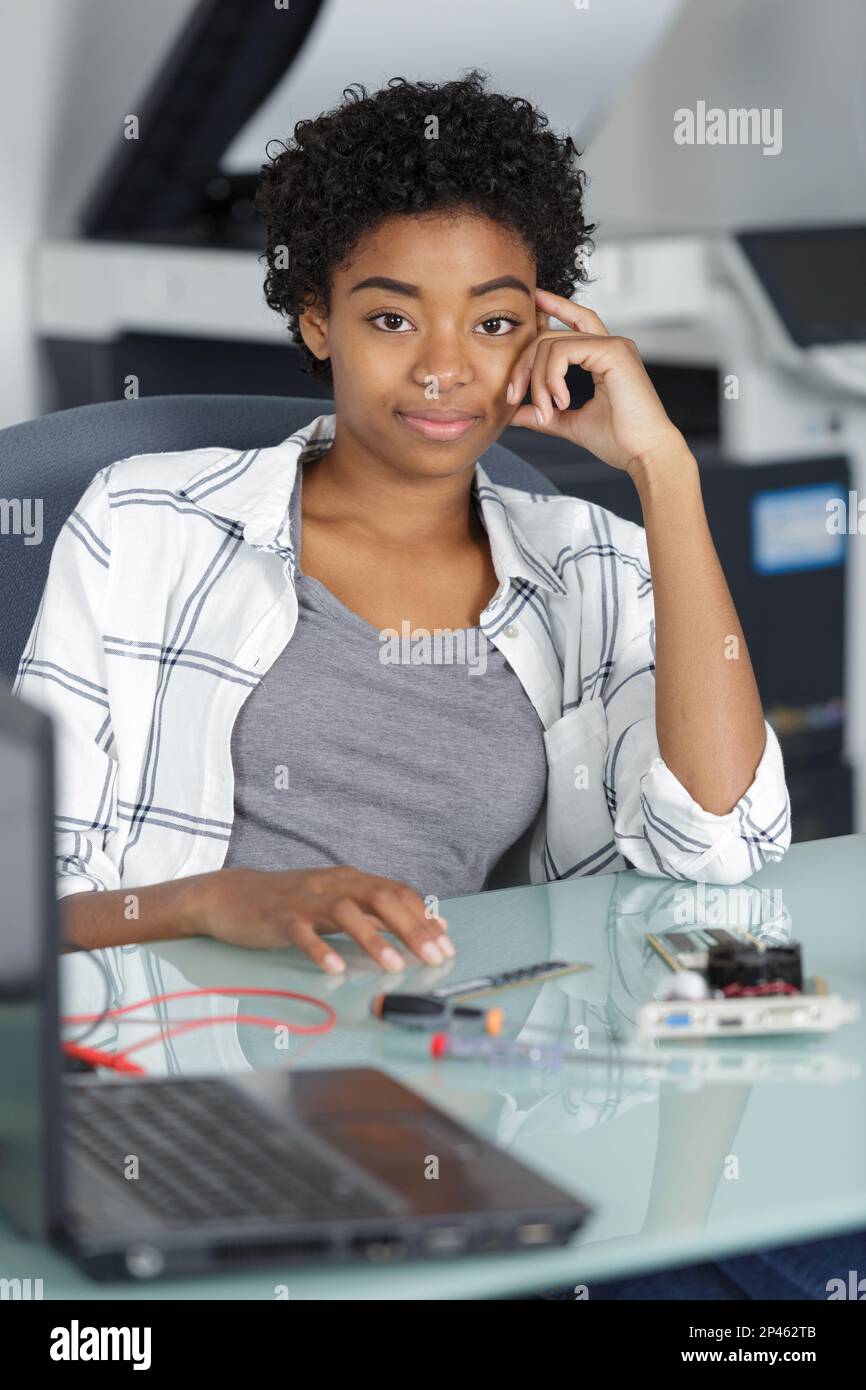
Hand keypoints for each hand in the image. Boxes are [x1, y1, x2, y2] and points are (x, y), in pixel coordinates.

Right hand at [184, 865, 452, 973]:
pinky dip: (319, 950)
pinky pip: (302, 932)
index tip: (447, 944)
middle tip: (435, 957)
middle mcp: (332, 883)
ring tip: (393, 967)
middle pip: (380, 897)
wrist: (230, 896)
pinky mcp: (278, 917)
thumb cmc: (291, 904)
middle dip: (412, 928)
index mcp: (350, 880)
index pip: (398, 892)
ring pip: (346, 912)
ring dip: (373, 940)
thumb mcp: (337, 903)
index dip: (425, 917)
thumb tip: (426, 924)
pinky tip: (333, 969)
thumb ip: (377, 913)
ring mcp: (305, 899)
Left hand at [506, 289, 685, 472]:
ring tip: (544, 411)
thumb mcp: (570, 423)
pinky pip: (563, 352)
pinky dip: (551, 378)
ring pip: (552, 344)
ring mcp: (613, 345)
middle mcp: (610, 345)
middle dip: (523, 364)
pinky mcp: (613, 351)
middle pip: (550, 336)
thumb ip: (543, 414)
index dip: (553, 308)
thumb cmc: (618, 441)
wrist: (645, 454)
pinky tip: (560, 402)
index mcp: (604, 356)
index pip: (574, 322)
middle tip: (512, 396)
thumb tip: (512, 413)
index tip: (532, 302)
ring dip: (537, 380)